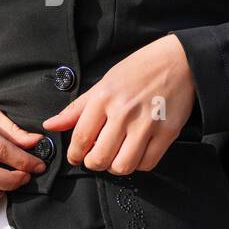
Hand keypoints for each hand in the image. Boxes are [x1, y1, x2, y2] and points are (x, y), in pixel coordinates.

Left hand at [42, 35, 194, 174]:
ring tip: (116, 156)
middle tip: (97, 157)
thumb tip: (50, 125)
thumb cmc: (138, 70)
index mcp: (104, 98)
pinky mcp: (167, 133)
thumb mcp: (103, 83)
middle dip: (94, 163)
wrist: (178, 61)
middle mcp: (124, 112)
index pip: (81, 138)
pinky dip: (138, 164)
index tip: (76, 158)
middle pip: (100, 158)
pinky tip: (136, 152)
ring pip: (123, 166)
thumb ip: (77, 108)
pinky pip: (147, 163)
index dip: (75, 155)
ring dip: (115, 166)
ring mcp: (147, 124)